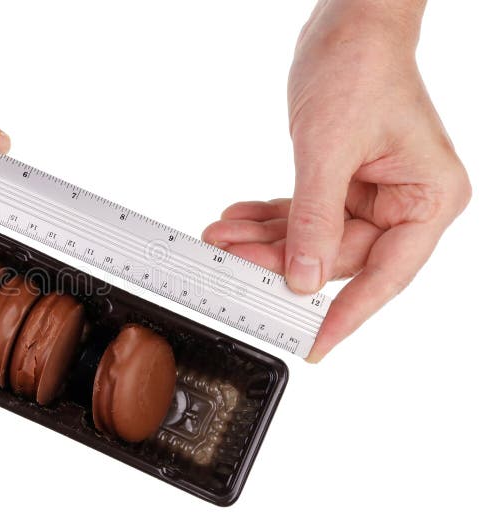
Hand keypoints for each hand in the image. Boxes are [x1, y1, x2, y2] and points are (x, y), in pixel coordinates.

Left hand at [202, 0, 470, 361]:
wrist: (348, 25)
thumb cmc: (359, 68)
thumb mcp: (329, 151)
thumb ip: (316, 221)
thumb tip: (306, 280)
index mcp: (427, 199)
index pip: (385, 274)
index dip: (348, 314)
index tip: (314, 343)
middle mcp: (405, 203)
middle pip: (337, 256)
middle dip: (279, 259)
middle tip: (229, 260)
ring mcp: (372, 195)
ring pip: (313, 238)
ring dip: (264, 239)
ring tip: (220, 236)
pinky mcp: (343, 183)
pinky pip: (304, 214)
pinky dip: (271, 218)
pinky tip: (237, 220)